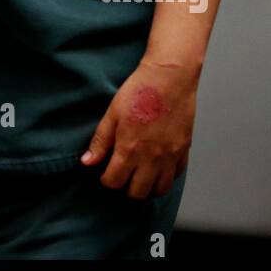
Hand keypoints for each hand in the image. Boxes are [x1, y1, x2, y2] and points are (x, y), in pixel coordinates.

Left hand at [79, 59, 197, 197]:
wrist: (169, 78)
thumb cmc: (139, 91)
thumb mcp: (112, 114)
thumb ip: (100, 141)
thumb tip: (87, 162)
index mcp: (129, 149)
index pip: (114, 182)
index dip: (107, 179)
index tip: (106, 172)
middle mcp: (151, 158)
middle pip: (137, 193)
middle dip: (126, 187)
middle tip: (123, 174)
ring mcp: (170, 156)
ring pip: (159, 190)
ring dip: (148, 187)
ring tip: (140, 174)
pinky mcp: (184, 151)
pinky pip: (175, 176)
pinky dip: (166, 177)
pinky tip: (158, 166)